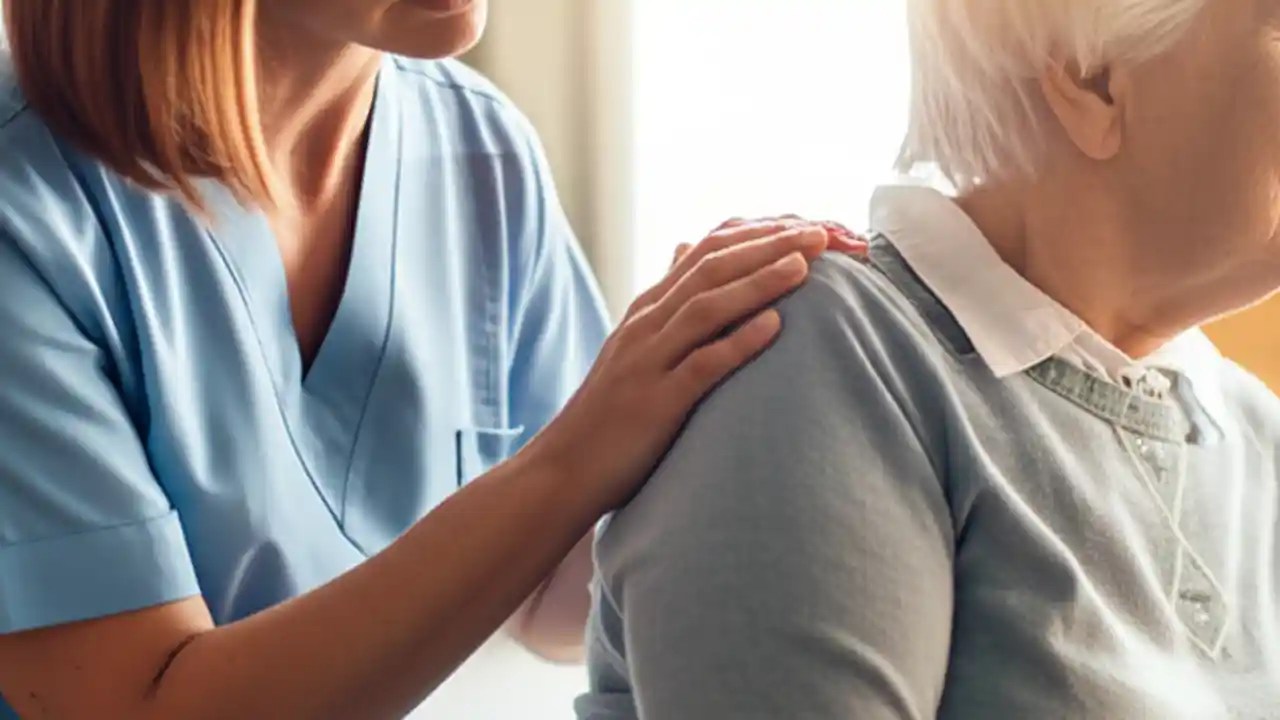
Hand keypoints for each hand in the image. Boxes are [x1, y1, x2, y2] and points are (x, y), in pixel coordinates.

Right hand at [524, 218, 867, 512]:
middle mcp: (647, 325)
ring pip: (706, 306)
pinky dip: (738, 342)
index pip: (707, 252)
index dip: (758, 233)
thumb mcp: (636, 344)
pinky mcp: (655, 403)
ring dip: (758, 281)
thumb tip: (686, 247)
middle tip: (820, 232)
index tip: (805, 224)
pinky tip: (775, 327)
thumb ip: (666, 299)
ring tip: (805, 264)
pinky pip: (700, 365)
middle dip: (768, 245)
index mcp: (648, 310)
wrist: (565, 468)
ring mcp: (649, 361)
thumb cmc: (611, 412)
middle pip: (712, 268)